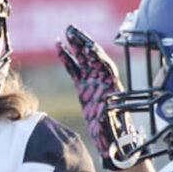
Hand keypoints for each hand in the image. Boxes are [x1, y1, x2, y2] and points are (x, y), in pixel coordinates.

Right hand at [56, 25, 141, 168]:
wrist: (112, 142)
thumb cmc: (114, 133)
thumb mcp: (111, 124)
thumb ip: (108, 115)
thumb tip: (106, 112)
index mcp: (111, 86)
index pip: (103, 65)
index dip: (95, 55)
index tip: (87, 46)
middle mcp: (103, 80)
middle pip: (92, 56)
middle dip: (83, 43)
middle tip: (72, 29)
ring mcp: (93, 82)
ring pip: (82, 59)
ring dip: (74, 45)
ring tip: (65, 32)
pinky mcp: (83, 87)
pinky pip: (74, 69)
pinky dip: (67, 58)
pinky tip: (58, 47)